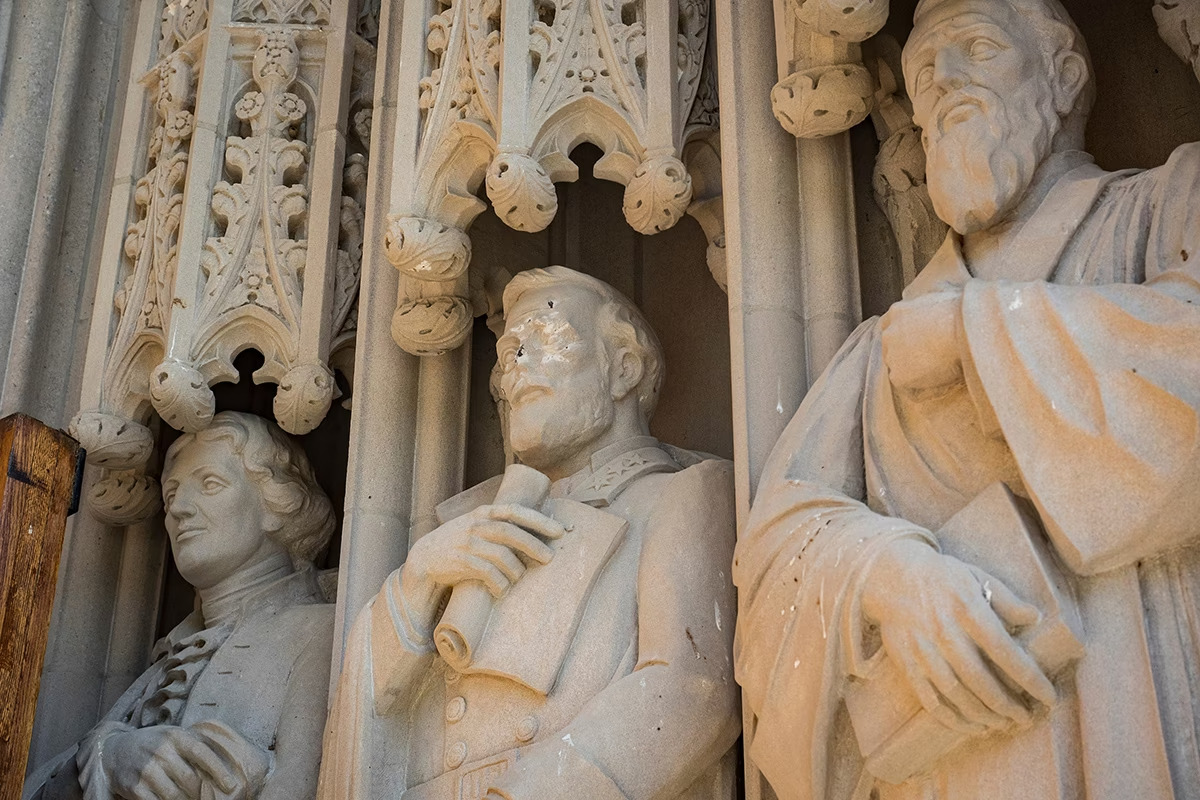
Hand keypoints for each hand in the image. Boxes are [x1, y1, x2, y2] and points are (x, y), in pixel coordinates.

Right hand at [102, 726, 237, 799]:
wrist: (114, 750)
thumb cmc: (154, 743)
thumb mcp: (174, 735)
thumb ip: (196, 742)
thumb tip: (226, 756)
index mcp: (175, 736)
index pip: (202, 753)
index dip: (218, 770)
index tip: (231, 785)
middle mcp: (161, 752)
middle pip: (190, 779)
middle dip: (202, 793)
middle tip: (210, 798)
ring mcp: (146, 771)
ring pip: (174, 796)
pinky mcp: (134, 787)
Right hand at [401, 502, 565, 626]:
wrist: (425, 557)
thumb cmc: (460, 542)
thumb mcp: (478, 525)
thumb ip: (500, 525)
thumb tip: (537, 534)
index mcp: (483, 513)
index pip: (515, 511)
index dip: (539, 520)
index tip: (559, 530)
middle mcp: (476, 525)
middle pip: (510, 533)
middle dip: (533, 545)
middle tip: (549, 558)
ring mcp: (468, 543)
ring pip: (501, 555)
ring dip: (515, 570)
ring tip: (518, 578)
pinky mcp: (461, 561)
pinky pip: (488, 573)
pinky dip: (499, 584)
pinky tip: (502, 590)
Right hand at [860, 539, 1056, 735]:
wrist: (889, 575)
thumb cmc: (940, 577)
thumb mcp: (975, 576)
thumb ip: (1006, 599)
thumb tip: (1035, 617)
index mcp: (967, 610)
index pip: (1005, 652)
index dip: (1030, 679)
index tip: (1049, 697)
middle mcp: (945, 633)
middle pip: (981, 680)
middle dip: (1007, 706)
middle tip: (1025, 718)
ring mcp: (923, 651)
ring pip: (956, 694)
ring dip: (983, 716)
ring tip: (1002, 724)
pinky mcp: (907, 663)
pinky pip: (930, 699)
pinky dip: (952, 718)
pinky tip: (972, 726)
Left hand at [880, 291, 963, 389]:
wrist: (966, 333)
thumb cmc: (962, 312)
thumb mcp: (944, 292)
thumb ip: (933, 294)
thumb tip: (942, 289)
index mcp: (897, 311)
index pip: (890, 324)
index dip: (903, 332)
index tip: (915, 338)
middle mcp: (888, 332)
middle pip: (890, 345)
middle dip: (904, 350)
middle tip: (926, 355)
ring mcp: (891, 354)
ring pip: (896, 363)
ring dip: (910, 366)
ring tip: (934, 366)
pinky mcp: (898, 375)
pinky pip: (902, 381)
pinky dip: (914, 382)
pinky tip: (931, 377)